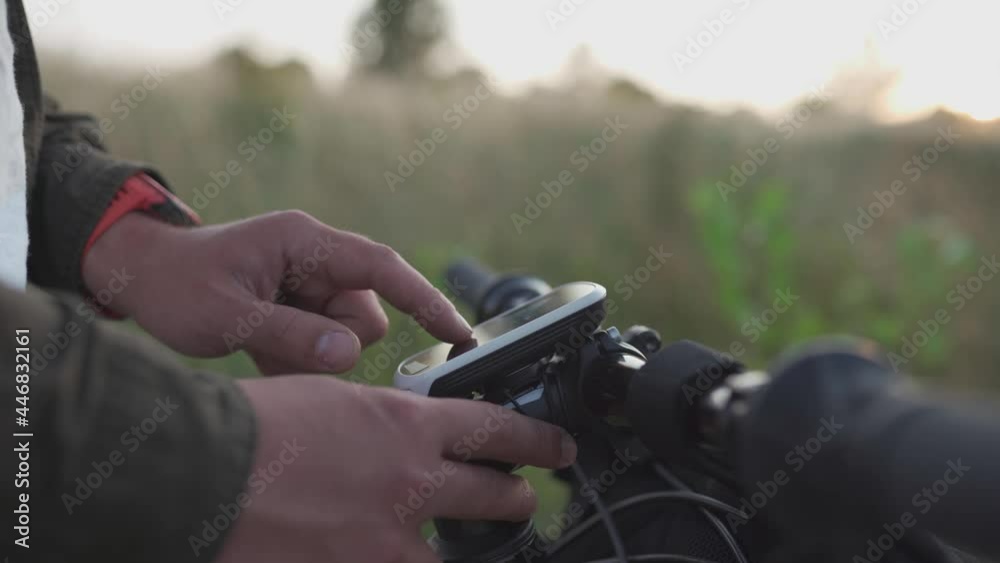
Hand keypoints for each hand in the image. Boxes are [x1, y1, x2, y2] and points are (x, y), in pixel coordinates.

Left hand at [82, 210, 471, 373]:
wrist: (138, 275)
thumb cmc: (175, 285)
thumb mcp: (225, 315)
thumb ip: (291, 335)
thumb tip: (349, 353)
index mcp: (306, 242)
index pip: (382, 269)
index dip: (425, 300)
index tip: (460, 333)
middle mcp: (316, 258)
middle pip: (364, 314)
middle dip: (332, 343)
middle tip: (276, 345)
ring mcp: (310, 282)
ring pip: (346, 335)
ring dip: (312, 354)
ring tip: (259, 346)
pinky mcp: (300, 304)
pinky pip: (324, 343)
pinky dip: (298, 356)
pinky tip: (259, 348)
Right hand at [217, 376, 576, 562]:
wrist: (199, 473)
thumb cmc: (254, 427)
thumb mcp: (331, 403)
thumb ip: (380, 424)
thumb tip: (401, 437)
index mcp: (404, 426)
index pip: (496, 430)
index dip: (536, 440)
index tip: (557, 447)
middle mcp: (410, 483)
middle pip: (495, 494)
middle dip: (516, 495)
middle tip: (519, 495)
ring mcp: (387, 540)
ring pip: (458, 552)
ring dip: (468, 543)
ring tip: (465, 538)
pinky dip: (406, 560)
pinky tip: (395, 551)